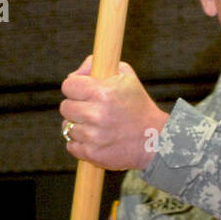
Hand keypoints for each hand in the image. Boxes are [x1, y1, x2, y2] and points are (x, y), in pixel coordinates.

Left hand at [60, 56, 167, 170]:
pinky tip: (95, 139)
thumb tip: (75, 73)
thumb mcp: (126, 76)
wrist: (155, 139)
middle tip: (91, 109)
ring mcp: (93, 136)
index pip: (68, 85)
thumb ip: (99, 65)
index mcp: (102, 92)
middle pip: (65, 107)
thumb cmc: (139, 105)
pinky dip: (80, 143)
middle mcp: (96, 114)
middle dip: (76, 107)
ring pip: (67, 127)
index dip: (75, 88)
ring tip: (96, 126)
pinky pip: (71, 146)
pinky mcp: (92, 154)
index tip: (83, 92)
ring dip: (79, 126)